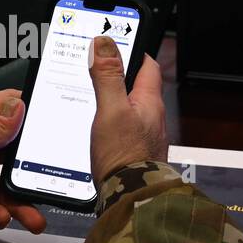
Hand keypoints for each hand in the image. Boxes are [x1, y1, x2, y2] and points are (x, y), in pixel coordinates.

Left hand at [0, 89, 45, 233]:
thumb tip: (17, 105)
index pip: (1, 108)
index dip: (22, 109)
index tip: (45, 115)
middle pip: (9, 155)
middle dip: (28, 169)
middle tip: (43, 176)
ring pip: (5, 187)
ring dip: (20, 203)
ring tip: (33, 217)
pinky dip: (0, 214)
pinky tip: (1, 216)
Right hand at [88, 36, 167, 185]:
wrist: (130, 201)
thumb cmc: (125, 158)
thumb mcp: (110, 110)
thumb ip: (107, 76)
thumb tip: (104, 43)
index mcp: (150, 101)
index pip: (147, 65)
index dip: (132, 51)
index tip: (117, 42)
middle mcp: (151, 118)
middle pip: (136, 87)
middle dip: (119, 76)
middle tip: (98, 67)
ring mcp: (143, 136)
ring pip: (128, 109)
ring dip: (113, 100)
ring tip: (92, 95)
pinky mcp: (133, 152)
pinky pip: (123, 130)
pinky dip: (110, 123)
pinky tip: (96, 128)